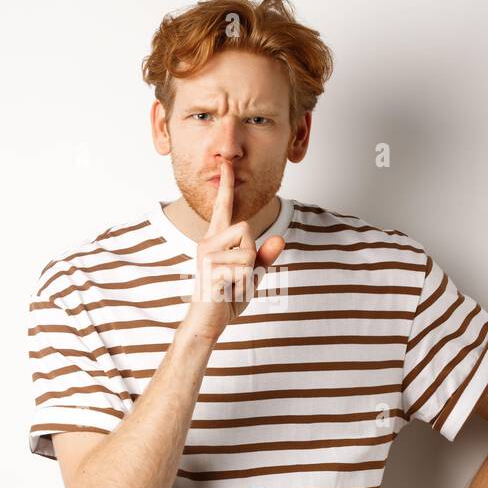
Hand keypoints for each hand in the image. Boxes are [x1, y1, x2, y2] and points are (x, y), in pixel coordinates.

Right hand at [183, 158, 283, 340]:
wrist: (207, 323)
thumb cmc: (226, 299)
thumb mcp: (251, 276)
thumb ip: (264, 257)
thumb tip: (280, 237)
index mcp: (215, 240)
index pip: (222, 208)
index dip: (226, 186)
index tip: (226, 164)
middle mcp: (207, 241)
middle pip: (246, 229)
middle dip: (251, 253)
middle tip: (236, 275)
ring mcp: (207, 254)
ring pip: (248, 250)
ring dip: (248, 272)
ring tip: (231, 284)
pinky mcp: (211, 268)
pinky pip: (245, 267)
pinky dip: (244, 283)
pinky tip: (227, 291)